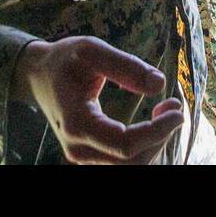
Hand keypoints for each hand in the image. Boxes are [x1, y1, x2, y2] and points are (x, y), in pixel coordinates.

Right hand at [11, 36, 184, 163]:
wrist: (38, 75)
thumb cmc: (64, 59)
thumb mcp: (91, 50)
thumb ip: (125, 65)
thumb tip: (159, 85)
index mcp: (77, 124)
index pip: (125, 145)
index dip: (157, 132)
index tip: (177, 110)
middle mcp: (78, 149)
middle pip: (132, 161)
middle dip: (160, 136)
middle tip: (174, 106)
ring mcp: (83, 157)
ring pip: (131, 166)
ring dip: (155, 142)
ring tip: (166, 111)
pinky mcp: (91, 156)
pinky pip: (125, 163)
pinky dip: (145, 146)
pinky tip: (153, 123)